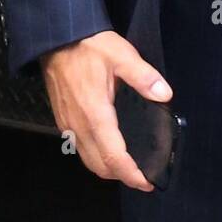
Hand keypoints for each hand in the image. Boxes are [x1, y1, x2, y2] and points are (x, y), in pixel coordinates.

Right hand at [39, 30, 172, 190]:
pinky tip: (108, 146)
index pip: (113, 158)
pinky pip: (79, 148)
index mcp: (96, 115)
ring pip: (87, 160)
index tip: (148, 182)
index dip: (131, 175)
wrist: (57, 39)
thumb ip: (144, 77)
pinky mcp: (63, 119)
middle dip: (121, 176)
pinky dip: (95, 156)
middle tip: (143, 174)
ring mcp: (68, 124)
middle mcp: (79, 126)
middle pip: (99, 166)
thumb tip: (165, 95)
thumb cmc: (89, 46)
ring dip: (107, 168)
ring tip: (128, 164)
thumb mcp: (122, 55)